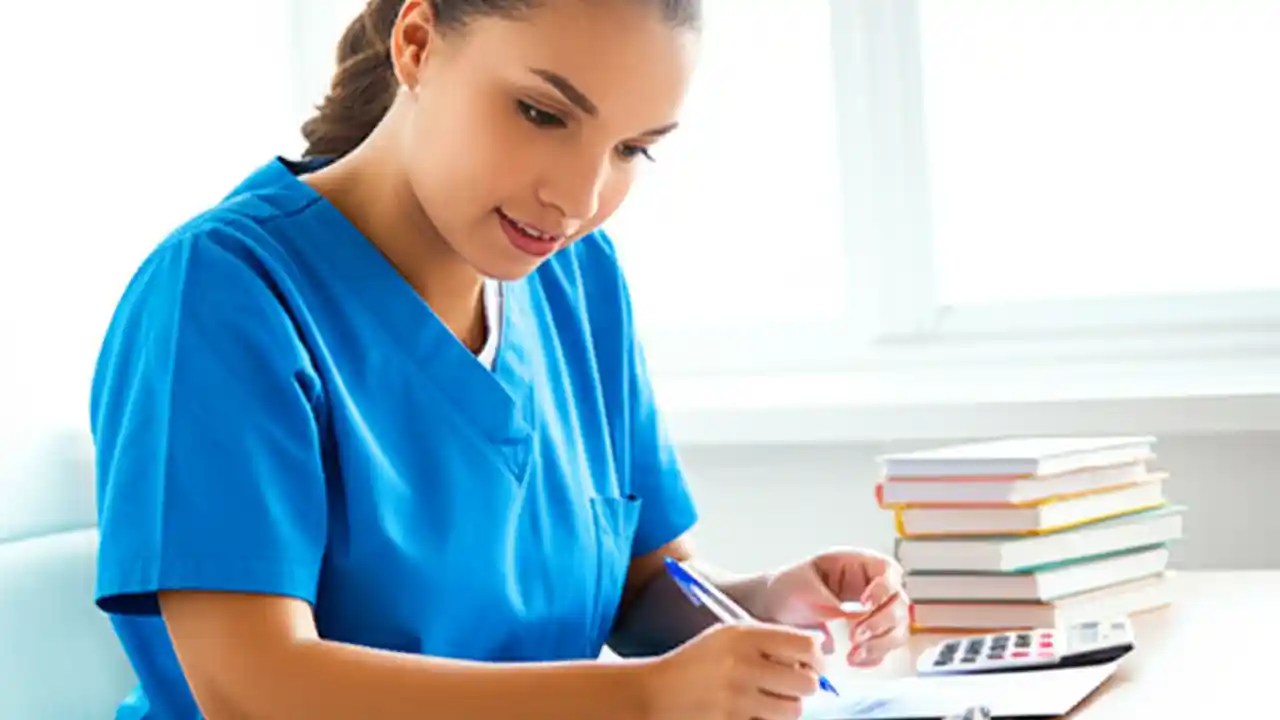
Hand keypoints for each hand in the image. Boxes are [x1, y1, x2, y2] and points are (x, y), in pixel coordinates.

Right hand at [641, 623, 826, 719]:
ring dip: (786, 708)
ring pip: (793, 710)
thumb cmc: (696, 664)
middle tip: (791, 686)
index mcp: (743, 636)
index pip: (805, 645)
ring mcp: (737, 699)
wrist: (655, 694)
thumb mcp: (727, 638)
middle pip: (806, 683)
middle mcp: (743, 665)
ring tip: (766, 701)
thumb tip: (817, 652)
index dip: (817, 658)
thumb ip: (769, 639)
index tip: (814, 664)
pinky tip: (749, 713)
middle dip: (804, 686)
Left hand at [749, 548, 909, 667]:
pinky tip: (856, 661)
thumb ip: (828, 600)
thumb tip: (855, 616)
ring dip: (881, 644)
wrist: (770, 610)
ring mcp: (873, 611)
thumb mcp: (802, 586)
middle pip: (899, 602)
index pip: (888, 570)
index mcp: (856, 564)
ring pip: (897, 628)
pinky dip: (875, 656)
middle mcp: (871, 586)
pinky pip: (885, 647)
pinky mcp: (869, 634)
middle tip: (856, 635)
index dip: (883, 588)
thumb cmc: (785, 588)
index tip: (863, 604)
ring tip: (854, 655)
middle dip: (882, 622)